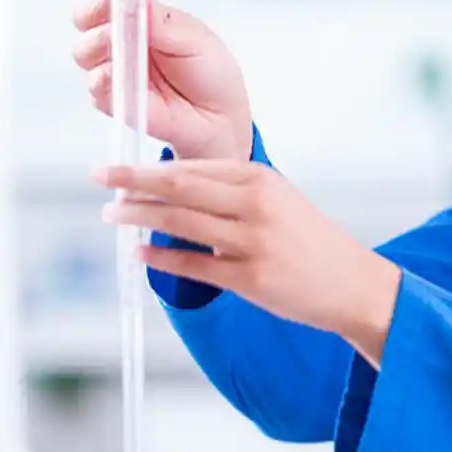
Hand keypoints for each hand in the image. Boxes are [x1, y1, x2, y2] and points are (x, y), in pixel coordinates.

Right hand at [72, 0, 252, 160]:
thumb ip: (162, 21)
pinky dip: (102, 77)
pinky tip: (115, 74)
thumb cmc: (209, 72)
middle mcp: (119, 36)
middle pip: (84, 13)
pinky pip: (95, 86)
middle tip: (112, 5)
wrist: (219, 118)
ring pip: (83, 49)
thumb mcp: (194, 38)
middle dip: (94, 6)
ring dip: (97, 42)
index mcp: (138, 11)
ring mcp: (113, 66)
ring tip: (118, 42)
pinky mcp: (113, 98)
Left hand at [96, 160, 402, 366]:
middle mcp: (254, 205)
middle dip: (133, 181)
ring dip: (138, 218)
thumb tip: (172, 186)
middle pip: (179, 187)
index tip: (118, 169)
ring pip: (181, 223)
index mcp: (259, 179)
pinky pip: (194, 266)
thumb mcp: (277, 200)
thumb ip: (231, 191)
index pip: (192, 167)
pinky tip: (139, 255)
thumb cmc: (309, 241)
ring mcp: (252, 242)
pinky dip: (162, 259)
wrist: (352, 283)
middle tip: (99, 177)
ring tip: (110, 215)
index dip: (149, 168)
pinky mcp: (250, 279)